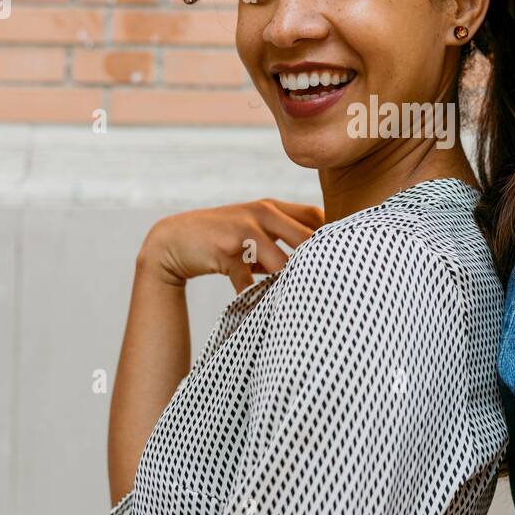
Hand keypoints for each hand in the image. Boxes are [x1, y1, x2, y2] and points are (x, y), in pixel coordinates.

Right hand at [138, 199, 324, 291]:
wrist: (175, 239)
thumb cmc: (225, 239)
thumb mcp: (255, 230)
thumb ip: (283, 238)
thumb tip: (321, 259)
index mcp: (272, 207)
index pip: (316, 216)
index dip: (331, 238)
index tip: (339, 261)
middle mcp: (262, 213)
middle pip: (307, 239)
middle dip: (317, 264)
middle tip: (327, 286)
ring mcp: (243, 230)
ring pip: (282, 263)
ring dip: (289, 284)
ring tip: (297, 301)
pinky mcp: (225, 251)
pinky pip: (248, 282)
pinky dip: (256, 298)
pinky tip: (260, 307)